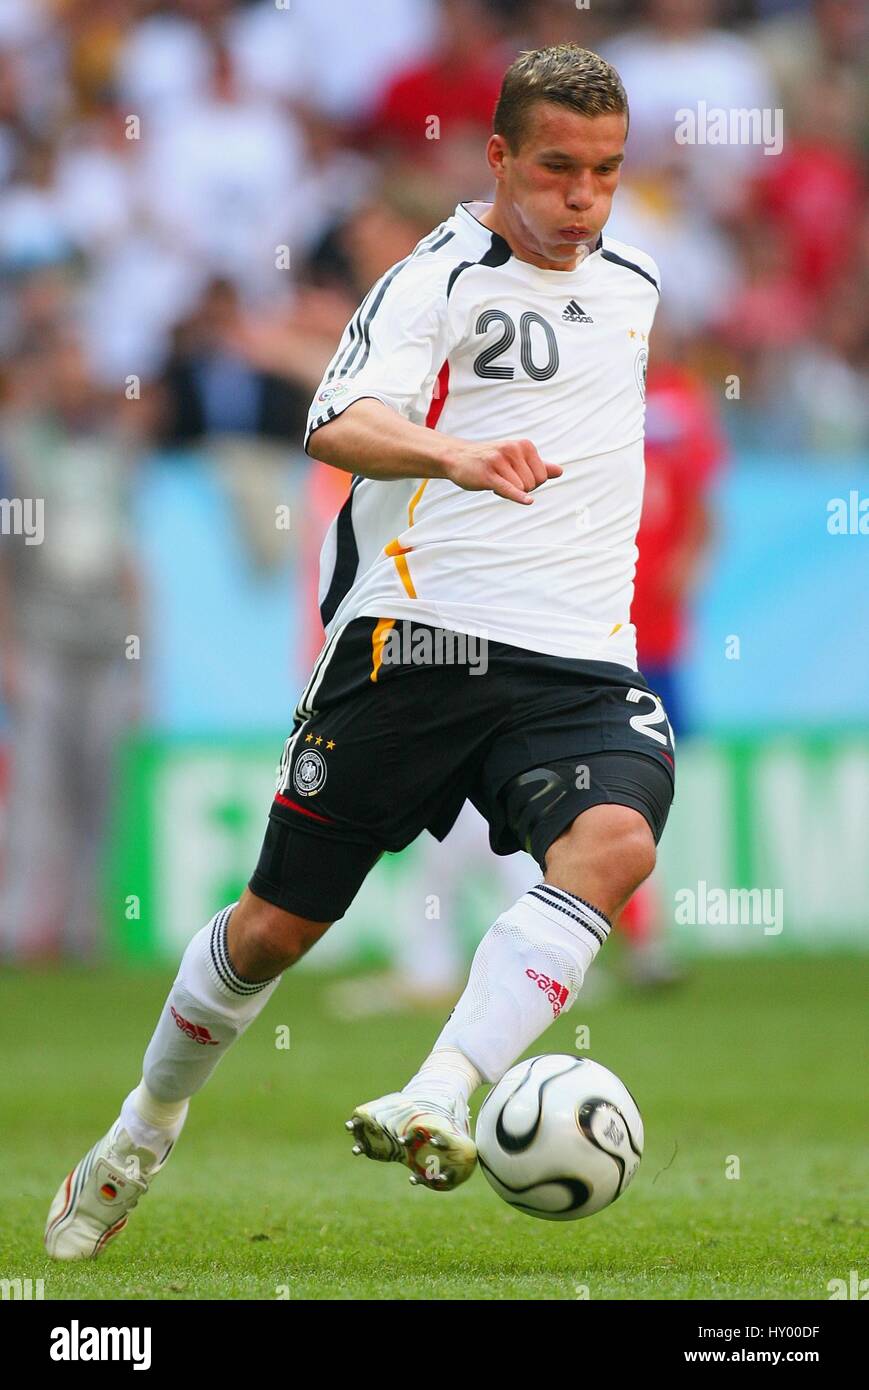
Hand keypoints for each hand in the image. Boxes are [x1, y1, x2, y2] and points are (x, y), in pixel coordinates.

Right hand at [442, 438, 561, 504]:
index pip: (544, 475)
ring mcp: (500, 461)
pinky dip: (519, 496)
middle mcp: (514, 449)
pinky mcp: (489, 474)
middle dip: (521, 488)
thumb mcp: (515, 459)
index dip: (532, 483)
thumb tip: (560, 472)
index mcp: (524, 445)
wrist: (458, 457)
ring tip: (495, 481)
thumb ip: (538, 465)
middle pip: (534, 483)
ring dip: (510, 492)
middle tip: (503, 480)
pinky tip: (528, 501)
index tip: (516, 478)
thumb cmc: (489, 460)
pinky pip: (509, 488)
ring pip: (522, 488)